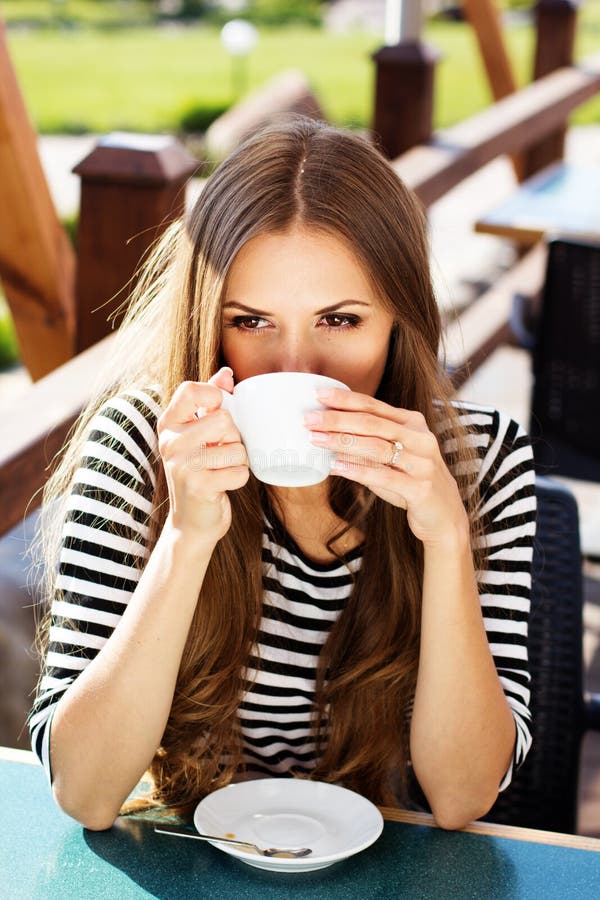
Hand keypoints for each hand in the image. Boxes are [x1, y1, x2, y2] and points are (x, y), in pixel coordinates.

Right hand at [157, 367, 248, 543]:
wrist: (191, 523)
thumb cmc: (200, 472)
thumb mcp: (198, 435)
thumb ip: (210, 402)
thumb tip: (226, 374)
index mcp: (169, 424)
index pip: (191, 390)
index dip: (213, 396)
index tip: (216, 413)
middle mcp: (170, 442)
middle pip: (224, 420)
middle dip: (233, 438)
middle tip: (220, 452)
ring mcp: (182, 464)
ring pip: (236, 447)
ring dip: (238, 461)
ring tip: (220, 470)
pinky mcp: (198, 485)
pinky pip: (239, 472)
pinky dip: (239, 479)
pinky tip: (223, 485)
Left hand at [305, 388, 469, 549]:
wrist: (445, 515)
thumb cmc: (411, 481)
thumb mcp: (394, 456)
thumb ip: (369, 442)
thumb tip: (326, 433)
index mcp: (413, 424)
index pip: (374, 406)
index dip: (345, 399)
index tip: (318, 395)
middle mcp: (420, 439)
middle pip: (372, 423)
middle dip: (337, 419)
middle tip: (309, 419)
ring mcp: (422, 463)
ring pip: (376, 447)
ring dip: (342, 442)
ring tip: (316, 440)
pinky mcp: (421, 488)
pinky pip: (384, 476)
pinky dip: (357, 470)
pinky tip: (336, 466)